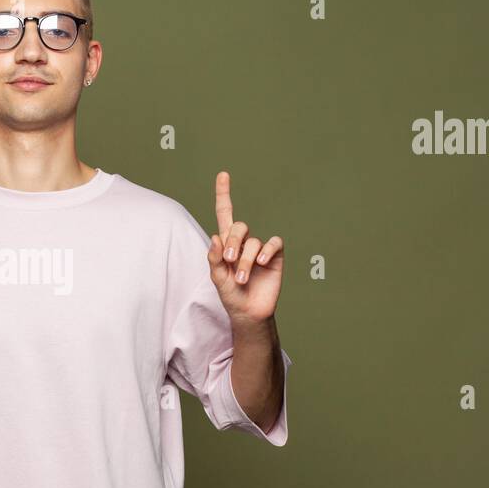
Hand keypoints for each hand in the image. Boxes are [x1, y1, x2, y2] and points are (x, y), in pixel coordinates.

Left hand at [207, 170, 282, 324]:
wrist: (248, 312)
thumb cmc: (231, 295)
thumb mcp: (217, 278)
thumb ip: (214, 259)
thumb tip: (216, 238)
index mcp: (226, 243)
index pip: (225, 214)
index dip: (224, 195)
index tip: (223, 175)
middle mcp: (244, 242)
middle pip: (239, 227)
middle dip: (233, 242)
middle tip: (228, 261)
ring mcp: (260, 249)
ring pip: (253, 242)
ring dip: (245, 260)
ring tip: (241, 278)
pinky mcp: (275, 256)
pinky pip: (274, 243)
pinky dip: (266, 252)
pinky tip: (260, 264)